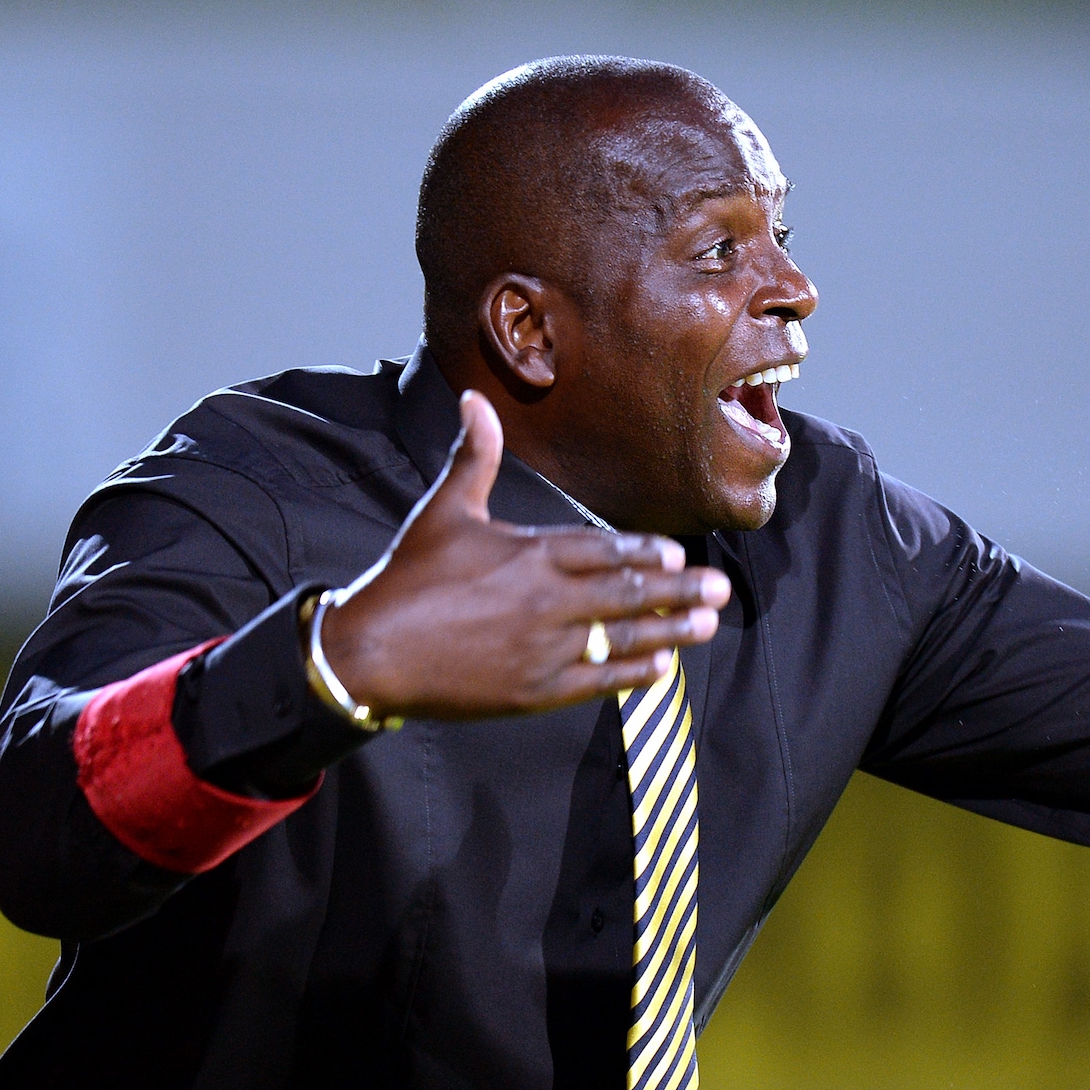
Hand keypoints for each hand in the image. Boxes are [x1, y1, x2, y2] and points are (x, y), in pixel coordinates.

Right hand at [317, 390, 729, 719]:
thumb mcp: (443, 511)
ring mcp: (544, 649)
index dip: (644, 554)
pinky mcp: (534, 690)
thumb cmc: (407, 578)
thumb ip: (474, 457)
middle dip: (677, 591)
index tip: (677, 553)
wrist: (371, 652)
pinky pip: (597, 680)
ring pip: (621, 638)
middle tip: (719, 589)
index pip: (604, 551)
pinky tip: (662, 668)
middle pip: (627, 594)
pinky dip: (632, 673)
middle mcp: (547, 600)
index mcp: (531, 553)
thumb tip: (474, 399)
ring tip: (705, 625)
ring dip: (668, 631)